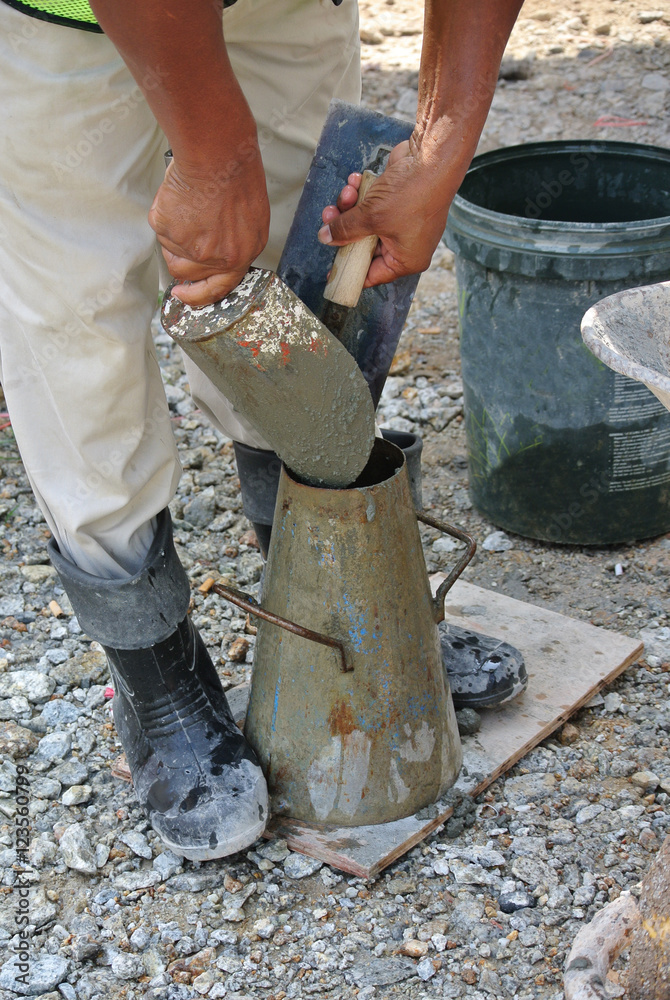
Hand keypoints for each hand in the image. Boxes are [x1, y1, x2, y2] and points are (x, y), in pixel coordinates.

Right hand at [149, 143, 269, 307]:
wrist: (218, 154)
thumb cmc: (236, 174)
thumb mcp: (250, 216)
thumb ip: (233, 242)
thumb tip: (212, 257)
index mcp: (243, 254)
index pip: (219, 288)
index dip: (198, 295)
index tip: (183, 295)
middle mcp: (218, 257)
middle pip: (187, 272)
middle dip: (179, 258)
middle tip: (181, 233)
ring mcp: (192, 247)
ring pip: (170, 252)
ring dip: (173, 234)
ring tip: (185, 207)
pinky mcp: (169, 231)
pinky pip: (160, 227)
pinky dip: (165, 211)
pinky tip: (179, 195)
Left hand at [318, 138, 460, 287]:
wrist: (432, 156)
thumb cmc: (412, 194)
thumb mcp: (372, 217)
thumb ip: (346, 229)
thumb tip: (326, 238)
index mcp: (406, 260)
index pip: (372, 274)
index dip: (349, 270)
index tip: (330, 269)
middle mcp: (407, 244)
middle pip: (364, 246)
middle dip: (346, 229)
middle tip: (329, 218)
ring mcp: (403, 222)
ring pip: (366, 223)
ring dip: (351, 207)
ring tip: (346, 192)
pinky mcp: (399, 202)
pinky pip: (373, 205)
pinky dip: (362, 194)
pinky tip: (356, 180)